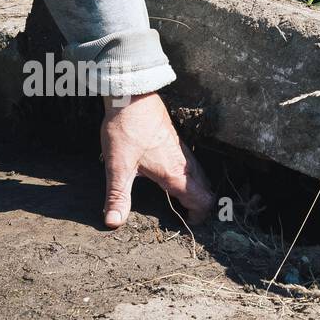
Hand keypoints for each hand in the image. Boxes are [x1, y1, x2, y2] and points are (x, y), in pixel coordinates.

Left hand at [101, 92, 213, 228]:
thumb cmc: (126, 129)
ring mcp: (182, 150)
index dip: (200, 216)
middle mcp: (184, 163)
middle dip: (201, 206)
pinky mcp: (175, 140)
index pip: (203, 201)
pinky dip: (190, 176)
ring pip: (200, 176)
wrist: (131, 95)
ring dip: (196, 190)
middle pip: (206, 190)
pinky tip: (171, 177)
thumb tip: (113, 222)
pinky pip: (192, 164)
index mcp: (175, 173)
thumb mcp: (117, 167)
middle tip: (186, 216)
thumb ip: (117, 196)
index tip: (189, 223)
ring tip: (180, 201)